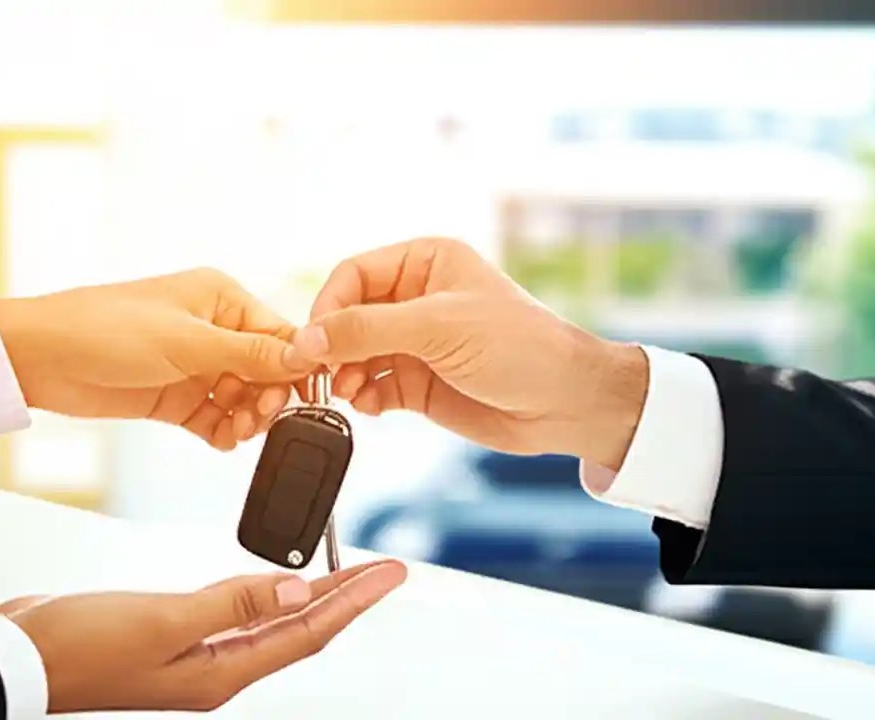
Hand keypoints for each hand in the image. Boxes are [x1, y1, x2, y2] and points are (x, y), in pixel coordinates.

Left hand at [0, 268, 317, 448]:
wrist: (38, 359)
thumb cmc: (102, 328)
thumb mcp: (186, 341)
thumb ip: (248, 355)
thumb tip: (303, 357)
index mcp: (220, 299)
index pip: (279, 335)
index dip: (295, 368)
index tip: (303, 398)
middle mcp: (213, 330)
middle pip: (266, 372)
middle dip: (269, 397)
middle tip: (260, 416)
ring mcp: (194, 365)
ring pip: (243, 398)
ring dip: (248, 418)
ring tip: (238, 430)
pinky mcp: (175, 397)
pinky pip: (215, 418)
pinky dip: (224, 431)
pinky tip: (223, 438)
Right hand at [0, 560, 405, 712]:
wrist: (13, 660)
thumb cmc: (78, 648)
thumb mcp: (164, 620)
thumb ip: (234, 602)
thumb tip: (303, 593)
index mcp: (220, 674)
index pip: (309, 633)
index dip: (355, 601)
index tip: (393, 574)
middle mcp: (215, 669)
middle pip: (300, 629)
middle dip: (347, 598)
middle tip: (386, 568)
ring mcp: (193, 654)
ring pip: (271, 620)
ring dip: (311, 595)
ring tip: (347, 572)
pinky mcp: (171, 633)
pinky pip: (235, 610)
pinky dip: (264, 592)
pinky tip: (274, 581)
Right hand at [290, 238, 648, 469]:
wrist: (565, 403)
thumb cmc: (521, 346)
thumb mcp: (439, 327)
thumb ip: (369, 329)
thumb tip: (309, 338)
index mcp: (427, 262)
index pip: (355, 274)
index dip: (329, 306)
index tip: (314, 340)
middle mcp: (418, 298)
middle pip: (350, 316)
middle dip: (334, 346)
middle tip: (323, 374)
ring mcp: (418, 343)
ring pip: (358, 354)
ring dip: (346, 375)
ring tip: (349, 392)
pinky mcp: (421, 382)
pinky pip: (375, 386)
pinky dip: (365, 397)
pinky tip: (369, 406)